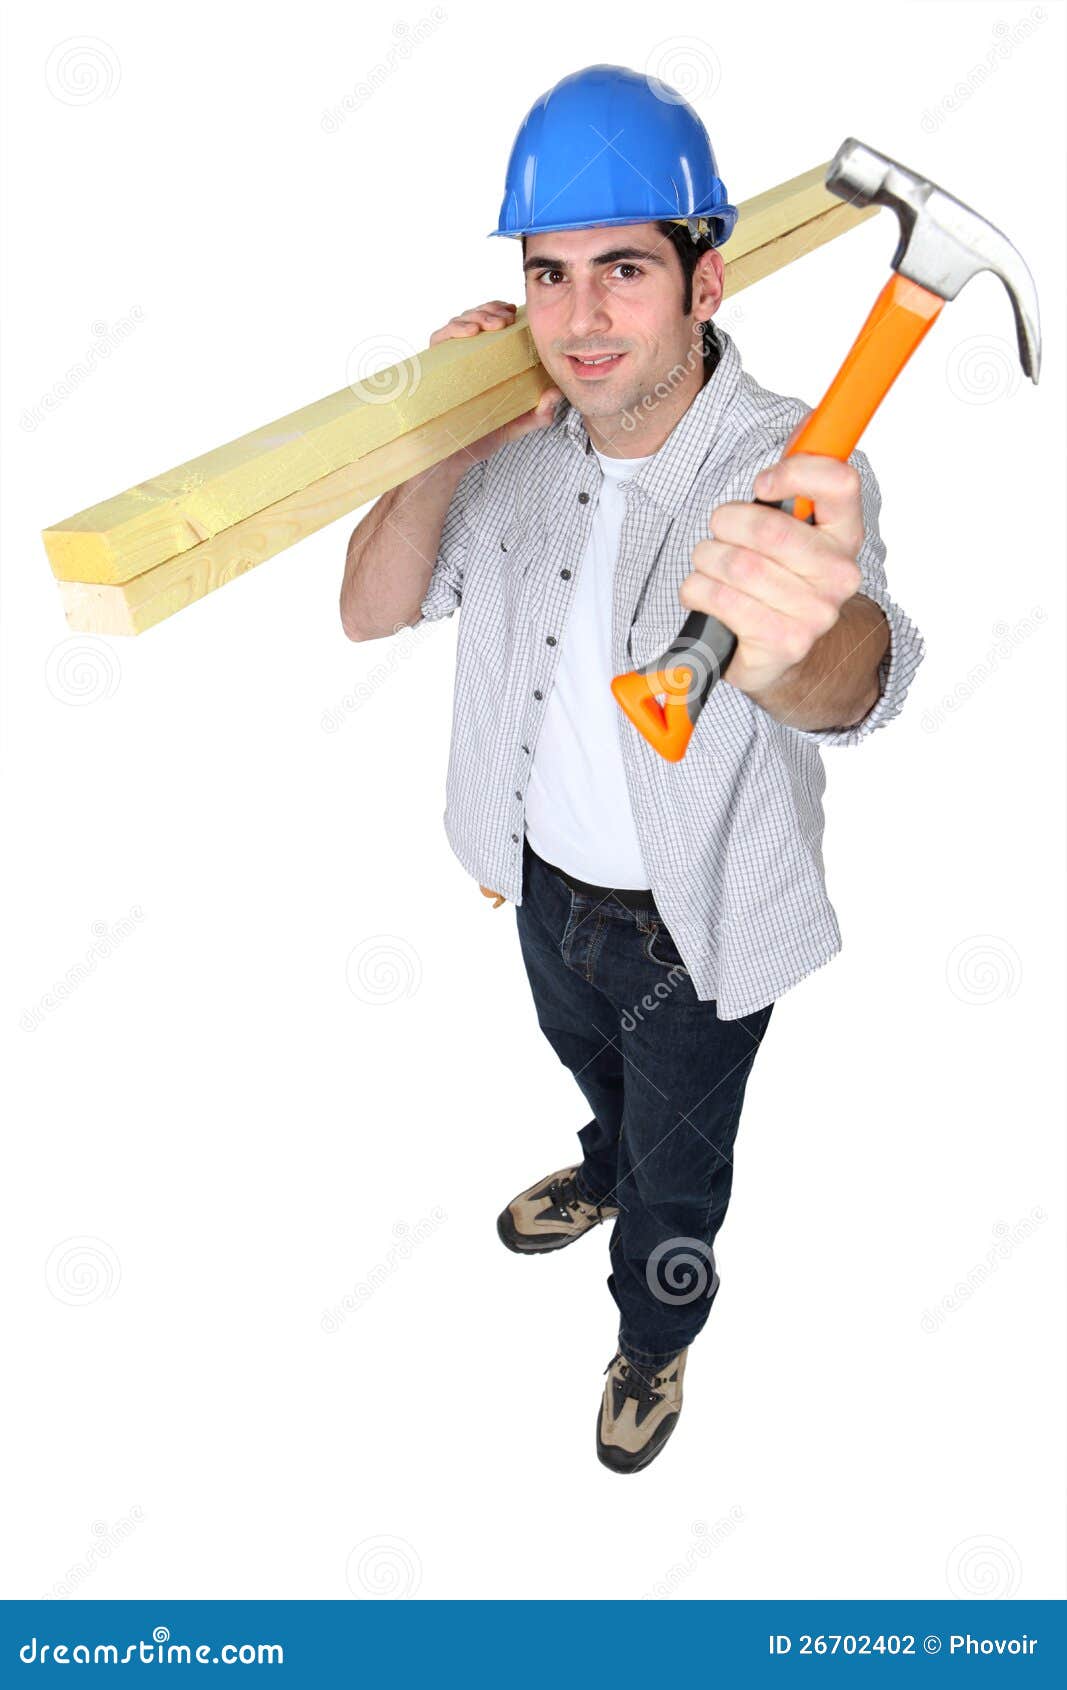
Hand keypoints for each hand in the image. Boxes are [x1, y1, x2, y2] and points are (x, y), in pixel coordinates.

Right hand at [429, 300, 562, 462]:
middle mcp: (467, 356)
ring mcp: (449, 359)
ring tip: (493, 325)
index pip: (492, 323)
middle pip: (476, 317)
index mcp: (487, 361)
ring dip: (477, 316)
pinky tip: (471, 332)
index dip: (501, 311)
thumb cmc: (481, 437)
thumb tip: (556, 394)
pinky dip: (455, 329)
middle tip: (505, 320)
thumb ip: (539, 414)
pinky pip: (440, 337)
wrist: (452, 458)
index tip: (515, 314)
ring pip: (460, 321)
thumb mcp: (517, 424)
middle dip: (492, 311)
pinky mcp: (433, 365)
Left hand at [678, 454, 864, 700]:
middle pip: (770, 529)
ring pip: (738, 565)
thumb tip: (807, 421)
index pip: (840, 483)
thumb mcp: (792, 529)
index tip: (762, 483)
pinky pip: (722, 599)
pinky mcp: (784, 642)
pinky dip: (697, 589)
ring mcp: (815, 613)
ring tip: (707, 562)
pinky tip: (699, 590)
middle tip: (718, 529)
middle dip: (727, 522)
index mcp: (846, 535)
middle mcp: (839, 575)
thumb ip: (796, 482)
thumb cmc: (778, 579)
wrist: (782, 651)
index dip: (794, 472)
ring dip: (707, 558)